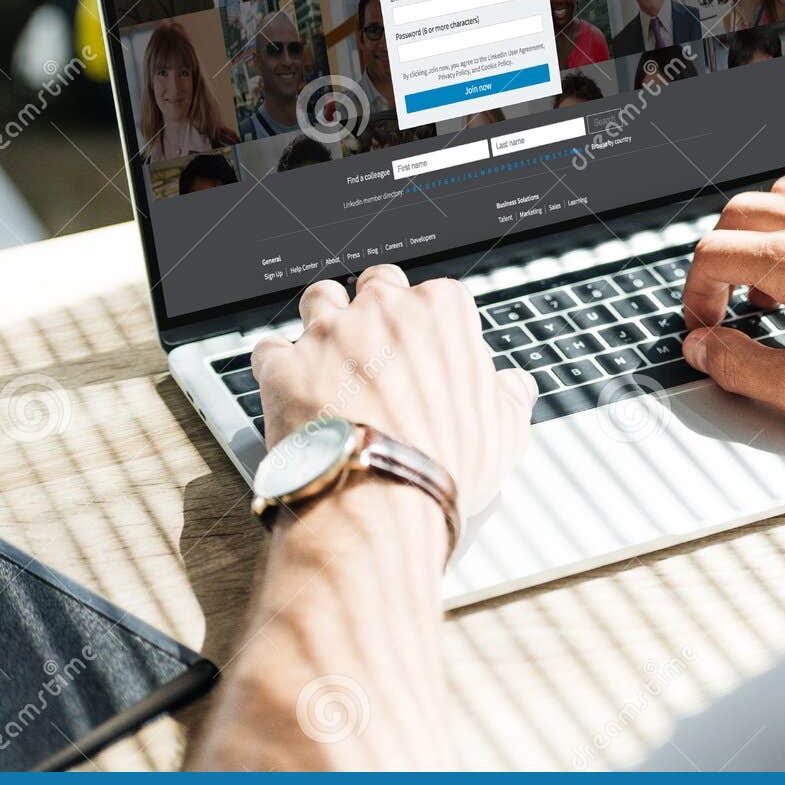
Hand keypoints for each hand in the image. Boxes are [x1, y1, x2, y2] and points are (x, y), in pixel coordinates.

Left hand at [250, 264, 536, 519]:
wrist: (379, 501)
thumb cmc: (447, 466)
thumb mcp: (505, 432)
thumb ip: (509, 396)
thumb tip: (513, 386)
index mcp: (442, 313)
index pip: (438, 296)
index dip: (432, 326)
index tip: (429, 351)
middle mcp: (383, 309)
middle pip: (377, 284)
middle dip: (376, 308)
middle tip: (381, 347)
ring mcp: (328, 333)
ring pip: (320, 299)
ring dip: (324, 321)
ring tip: (331, 357)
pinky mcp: (283, 364)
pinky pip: (271, 348)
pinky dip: (279, 364)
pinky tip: (290, 386)